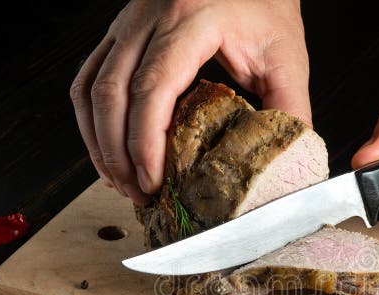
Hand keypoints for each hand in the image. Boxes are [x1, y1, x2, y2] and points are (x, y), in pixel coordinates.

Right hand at [70, 0, 309, 203]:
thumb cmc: (265, 5)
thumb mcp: (286, 57)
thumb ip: (290, 109)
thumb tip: (284, 165)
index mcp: (192, 19)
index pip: (154, 87)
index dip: (146, 142)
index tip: (153, 180)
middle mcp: (149, 17)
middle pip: (112, 92)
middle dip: (118, 153)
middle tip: (137, 193)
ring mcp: (128, 23)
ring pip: (91, 87)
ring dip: (99, 142)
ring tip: (119, 182)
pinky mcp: (120, 33)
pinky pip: (88, 78)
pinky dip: (91, 121)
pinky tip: (106, 151)